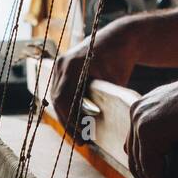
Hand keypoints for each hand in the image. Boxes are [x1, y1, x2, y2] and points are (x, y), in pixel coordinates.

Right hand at [50, 18, 138, 137]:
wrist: (120, 37)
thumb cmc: (121, 59)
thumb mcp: (115, 83)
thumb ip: (103, 102)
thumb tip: (97, 128)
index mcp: (73, 65)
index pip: (64, 99)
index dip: (71, 120)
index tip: (82, 136)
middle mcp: (62, 64)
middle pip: (57, 100)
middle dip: (68, 122)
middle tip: (80, 140)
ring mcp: (60, 64)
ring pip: (56, 97)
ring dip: (66, 116)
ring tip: (79, 134)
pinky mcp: (62, 67)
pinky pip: (60, 91)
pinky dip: (67, 106)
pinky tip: (76, 120)